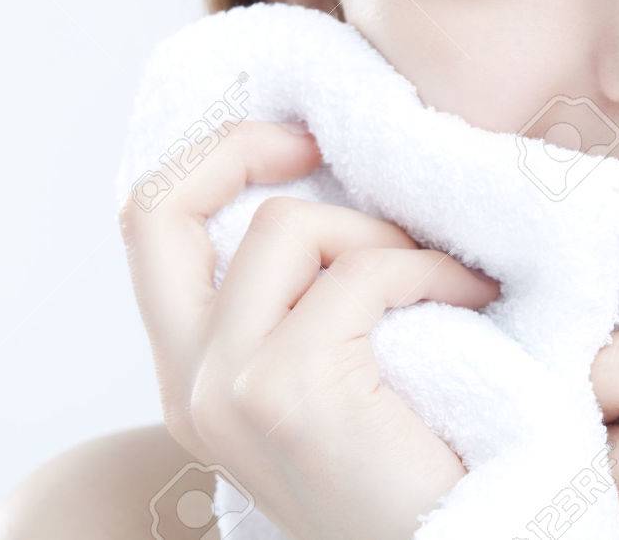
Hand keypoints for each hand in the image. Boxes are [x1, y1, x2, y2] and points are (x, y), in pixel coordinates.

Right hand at [119, 121, 498, 539]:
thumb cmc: (404, 472)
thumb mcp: (324, 379)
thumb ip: (294, 303)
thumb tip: (326, 178)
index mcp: (192, 378)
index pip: (148, 228)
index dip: (210, 161)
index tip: (294, 147)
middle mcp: (191, 384)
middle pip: (163, 206)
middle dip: (245, 146)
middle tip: (324, 146)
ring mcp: (230, 387)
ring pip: (286, 226)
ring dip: (379, 231)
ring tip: (435, 273)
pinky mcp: (291, 389)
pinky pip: (365, 272)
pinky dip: (430, 269)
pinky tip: (470, 299)